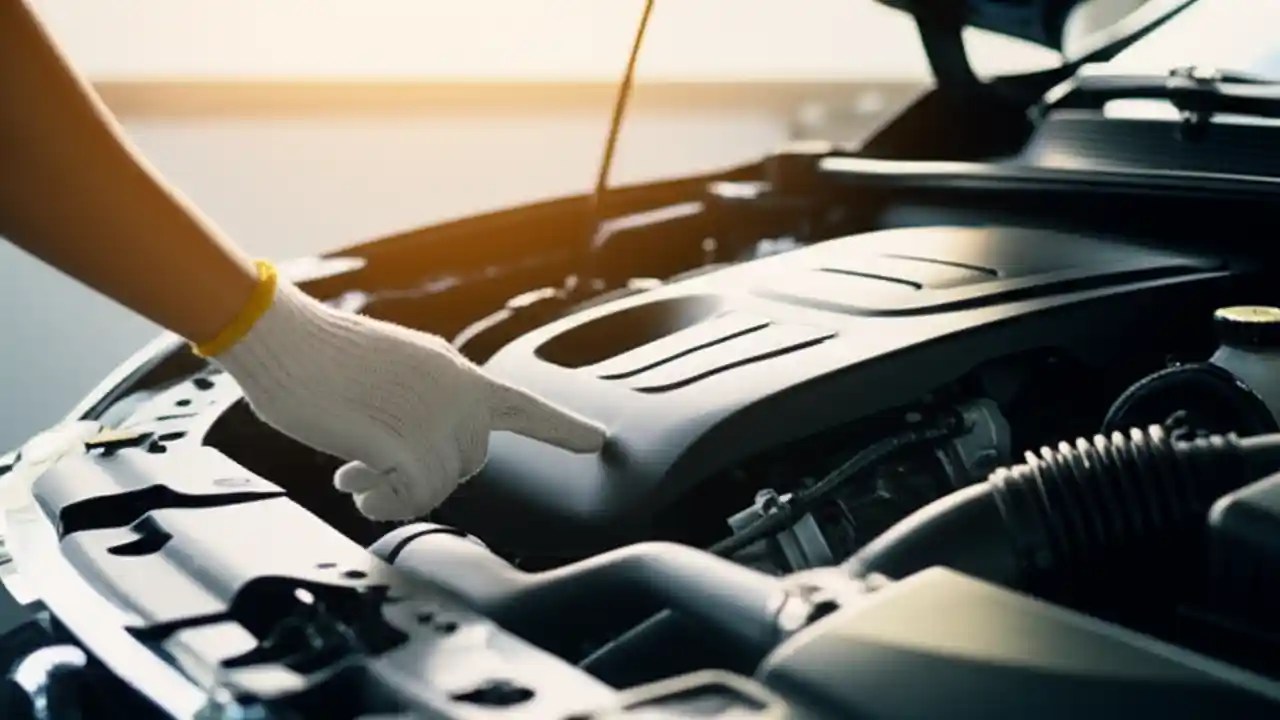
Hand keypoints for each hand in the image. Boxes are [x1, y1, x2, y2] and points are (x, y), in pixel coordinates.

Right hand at [213, 282, 604, 520]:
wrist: (279, 335)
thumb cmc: (320, 354)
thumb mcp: (390, 373)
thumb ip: (416, 409)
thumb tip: (406, 461)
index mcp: (452, 371)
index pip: (522, 403)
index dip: (561, 427)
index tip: (597, 441)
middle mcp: (453, 392)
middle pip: (470, 461)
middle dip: (428, 475)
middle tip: (376, 475)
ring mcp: (429, 416)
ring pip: (439, 484)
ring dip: (397, 494)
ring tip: (358, 480)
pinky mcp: (399, 440)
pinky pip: (412, 496)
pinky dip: (385, 503)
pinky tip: (354, 487)